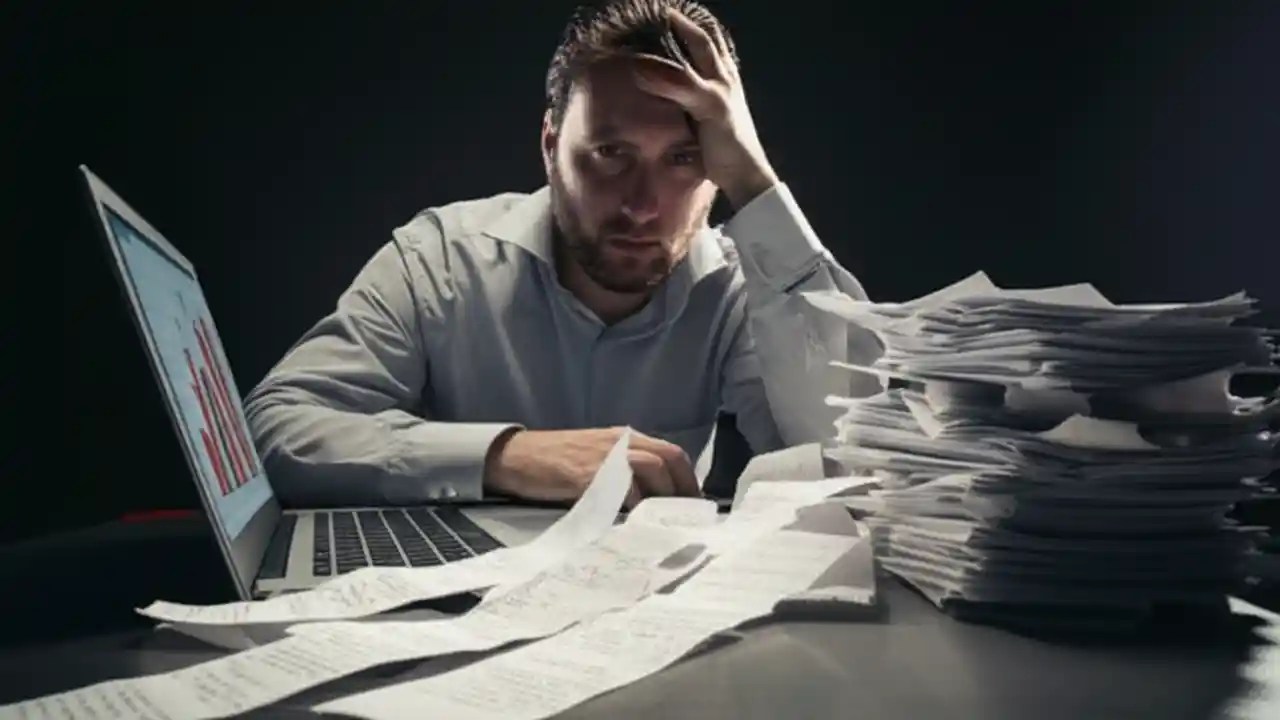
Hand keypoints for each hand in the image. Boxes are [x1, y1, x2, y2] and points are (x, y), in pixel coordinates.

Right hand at [483, 427, 699, 508]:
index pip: (671, 453)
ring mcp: (604, 456)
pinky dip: (632, 504)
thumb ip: (625, 470)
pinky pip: (621, 487)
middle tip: (685, 518)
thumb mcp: (598, 457)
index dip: (688, 480)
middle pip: (668, 458)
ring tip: (661, 521)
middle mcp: (620, 442)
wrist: (518, 457)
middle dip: (682, 489)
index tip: (694, 505)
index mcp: (625, 438)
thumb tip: (655, 500)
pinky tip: (632, 521)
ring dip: (661, 496)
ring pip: (650, 467)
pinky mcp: (587, 473)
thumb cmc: (557, 461)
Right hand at [631, 9, 779, 209]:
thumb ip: (680, 83)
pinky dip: (680, 84)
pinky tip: (668, 89)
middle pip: (704, 50)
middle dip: (686, 35)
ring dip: (686, 56)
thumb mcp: (707, 105)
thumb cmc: (731, 139)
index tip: (659, 13)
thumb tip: (642, 66)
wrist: (743, 176)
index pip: (700, 39)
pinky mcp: (709, 121)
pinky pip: (692, 94)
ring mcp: (716, 102)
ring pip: (702, 70)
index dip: (680, 24)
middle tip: (663, 26)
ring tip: (665, 48)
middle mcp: (721, 83)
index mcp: (722, 75)